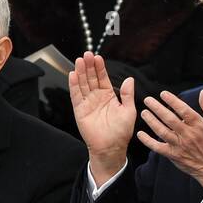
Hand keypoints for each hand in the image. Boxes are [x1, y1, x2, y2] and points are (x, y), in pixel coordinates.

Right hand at [70, 52, 136, 184]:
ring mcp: (87, 103)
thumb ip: (127, 94)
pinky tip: (73, 75)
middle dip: (89, 66)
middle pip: (91, 78)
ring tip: (80, 60)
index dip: (100, 68)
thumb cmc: (121, 132)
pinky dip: (74, 85)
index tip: (98, 58)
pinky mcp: (79, 110)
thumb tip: (130, 79)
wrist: (111, 147)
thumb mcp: (129, 111)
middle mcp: (97, 97)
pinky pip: (76, 95)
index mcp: (109, 96)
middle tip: (87, 55)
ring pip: (82, 84)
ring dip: (80, 72)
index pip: (103, 78)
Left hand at [136, 90, 202, 193]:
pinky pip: (158, 147)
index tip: (163, 94)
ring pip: (162, 131)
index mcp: (198, 125)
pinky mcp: (173, 155)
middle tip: (148, 100)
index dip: (173, 101)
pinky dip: (148, 141)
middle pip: (170, 119)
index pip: (184, 110)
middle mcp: (188, 134)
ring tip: (144, 113)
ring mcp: (180, 145)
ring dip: (151, 121)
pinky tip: (140, 134)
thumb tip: (202, 92)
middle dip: (157, 108)